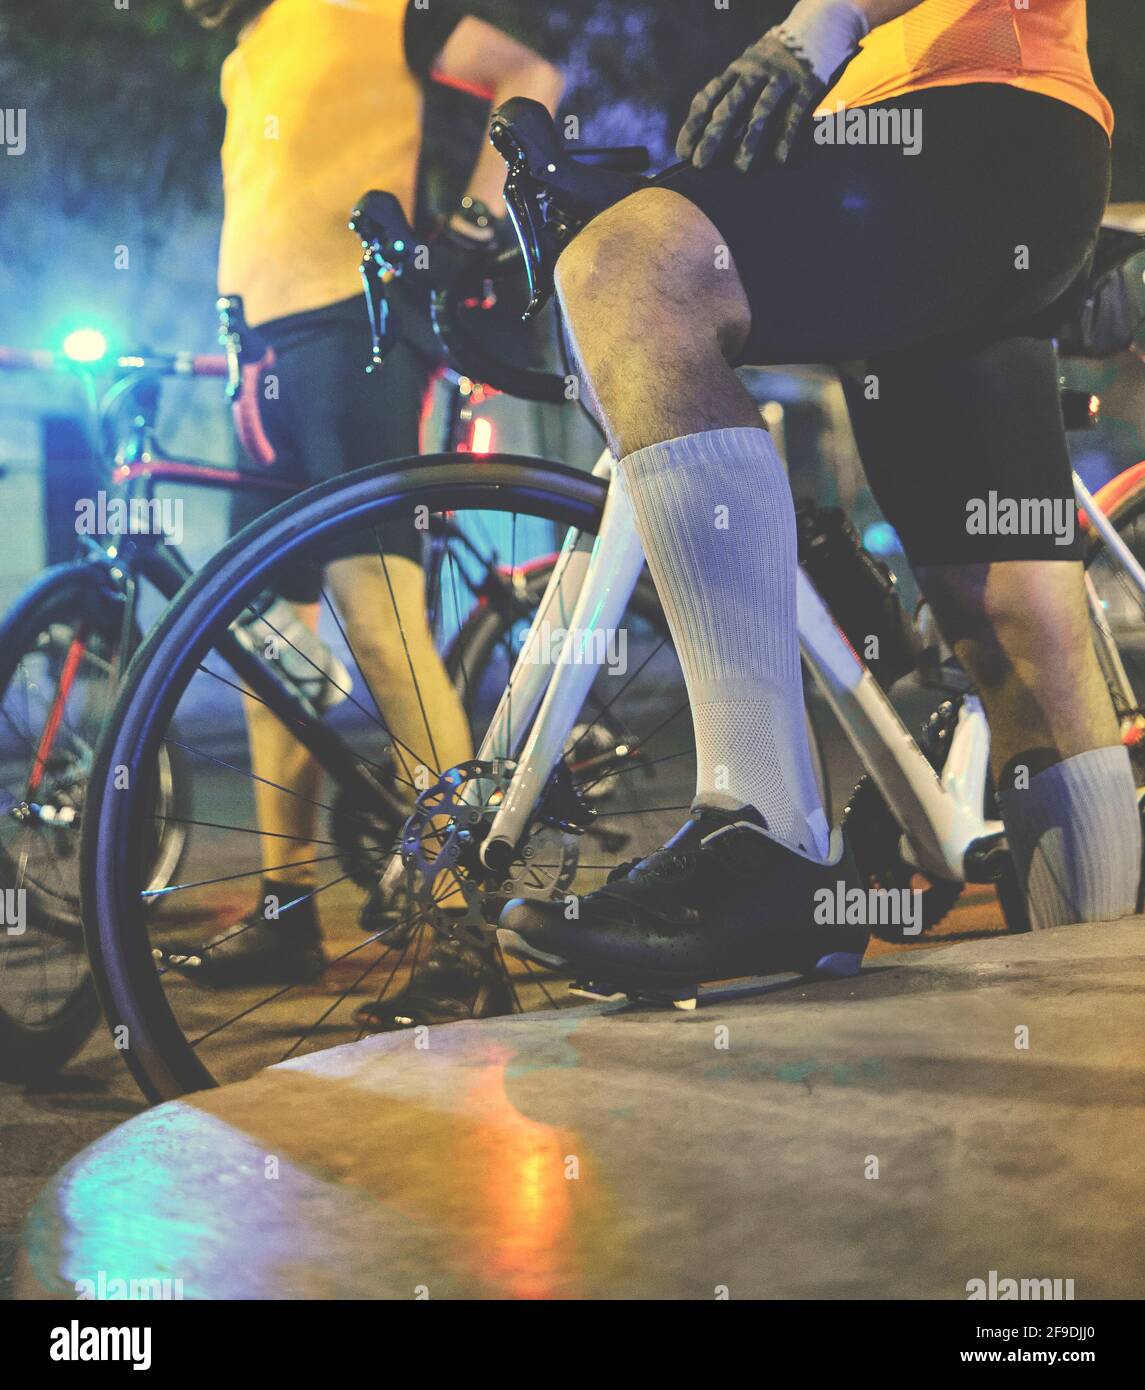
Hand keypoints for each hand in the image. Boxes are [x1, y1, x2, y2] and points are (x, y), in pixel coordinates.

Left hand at [676, 0, 868, 170]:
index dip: (692, 125)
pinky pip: (794, 112)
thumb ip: (734, 92)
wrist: (820, 21)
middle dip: (712, 136)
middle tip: (700, 164)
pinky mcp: (806, 82)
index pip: (708, 97)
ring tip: (740, 168)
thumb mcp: (750, 65)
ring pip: (760, 111)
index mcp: (737, 69)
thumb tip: (711, 132)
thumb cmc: (777, 54)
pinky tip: (780, 158)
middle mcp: (755, 71)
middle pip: (729, 106)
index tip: (682, 151)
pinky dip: (786, 136)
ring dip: (748, 141)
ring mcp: (781, 76)